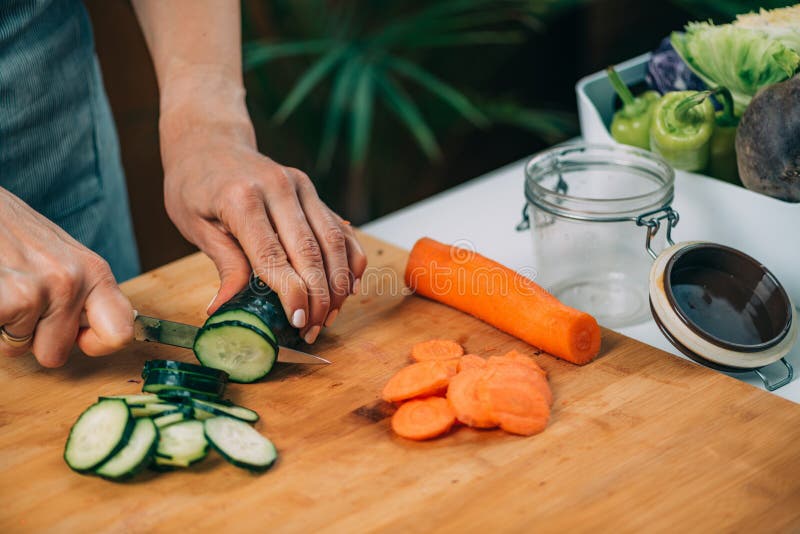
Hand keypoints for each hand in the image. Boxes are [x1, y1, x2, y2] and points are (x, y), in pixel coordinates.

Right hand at [0, 188, 134, 366]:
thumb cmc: (11, 229)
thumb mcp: (61, 255)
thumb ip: (81, 291)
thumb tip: (94, 331)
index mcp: (94, 271)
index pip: (120, 333)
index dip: (96, 344)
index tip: (78, 338)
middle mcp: (72, 281)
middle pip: (55, 353)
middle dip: (32, 337)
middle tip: (19, 300)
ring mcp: (38, 291)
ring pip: (17, 347)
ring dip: (6, 325)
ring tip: (5, 285)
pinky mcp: (9, 298)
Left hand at [160, 113, 366, 343]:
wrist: (208, 140)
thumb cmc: (194, 184)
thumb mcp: (195, 225)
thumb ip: (224, 264)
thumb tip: (225, 310)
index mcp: (242, 198)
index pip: (274, 256)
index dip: (291, 293)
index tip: (300, 322)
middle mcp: (278, 188)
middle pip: (312, 251)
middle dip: (320, 296)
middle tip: (316, 328)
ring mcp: (301, 186)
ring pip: (335, 240)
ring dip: (338, 282)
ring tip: (331, 314)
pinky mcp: (312, 190)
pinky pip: (341, 228)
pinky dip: (350, 258)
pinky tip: (347, 286)